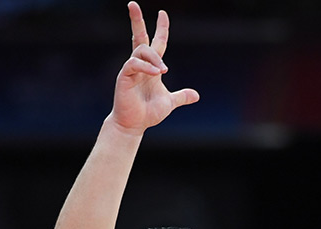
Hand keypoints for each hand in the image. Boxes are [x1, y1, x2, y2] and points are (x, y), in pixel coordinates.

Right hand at [109, 3, 198, 136]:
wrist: (134, 125)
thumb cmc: (148, 113)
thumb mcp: (169, 103)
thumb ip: (181, 97)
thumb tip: (196, 95)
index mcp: (151, 67)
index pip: (156, 43)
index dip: (161, 29)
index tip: (162, 13)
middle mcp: (140, 65)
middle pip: (139, 36)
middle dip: (136, 20)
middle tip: (132, 3)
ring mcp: (131, 69)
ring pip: (141, 50)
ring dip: (154, 57)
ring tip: (163, 71)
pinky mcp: (124, 76)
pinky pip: (134, 63)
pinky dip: (146, 66)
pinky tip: (156, 73)